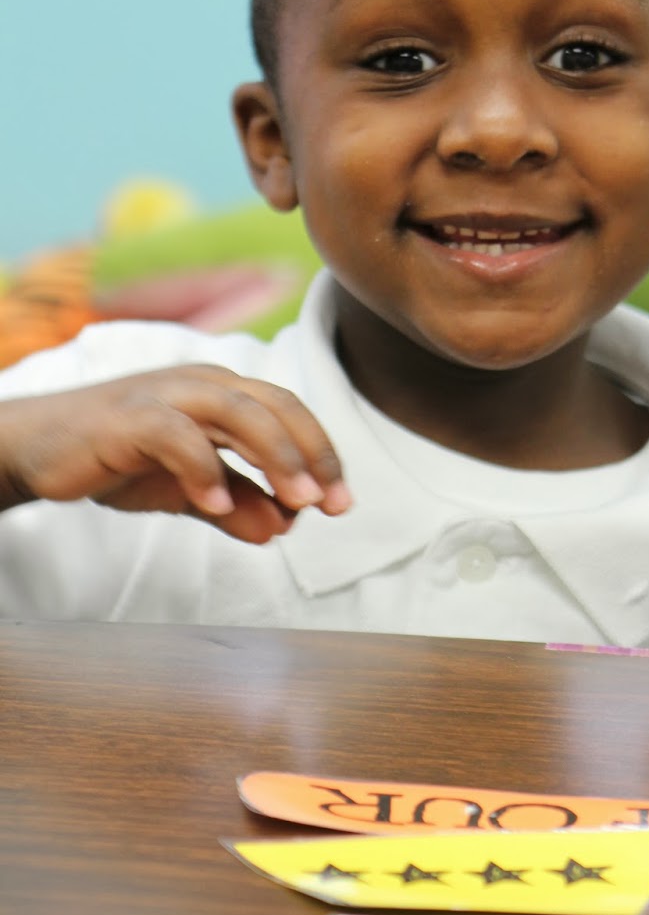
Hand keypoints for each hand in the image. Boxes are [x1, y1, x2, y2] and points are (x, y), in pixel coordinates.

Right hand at [0, 366, 350, 544]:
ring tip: (297, 504)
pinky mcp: (127, 417)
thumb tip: (282, 530)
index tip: (343, 504)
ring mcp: (165, 395)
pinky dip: (203, 469)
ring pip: (237, 410)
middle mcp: (202, 384)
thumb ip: (236, 506)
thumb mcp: (188, 491)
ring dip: (275, 456)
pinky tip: (218, 505)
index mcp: (225, 394)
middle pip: (275, 405)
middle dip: (311, 454)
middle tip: (332, 505)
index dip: (322, 454)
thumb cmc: (120, 460)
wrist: (40, 450)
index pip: (290, 413)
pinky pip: (175, 435)